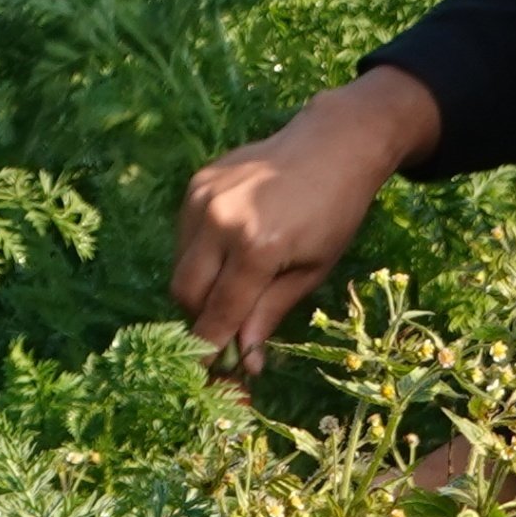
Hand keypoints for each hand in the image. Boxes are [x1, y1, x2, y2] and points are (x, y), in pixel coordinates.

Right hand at [171, 68, 441, 375]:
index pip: (218, 313)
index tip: (209, 373)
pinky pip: (184, 237)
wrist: (333, 143)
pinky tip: (231, 250)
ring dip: (200, 288)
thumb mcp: (312, 270)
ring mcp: (202, 198)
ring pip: (180, 266)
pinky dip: (200, 255)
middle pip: (186, 293)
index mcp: (257, 247)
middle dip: (201, 319)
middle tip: (227, 328)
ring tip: (236, 285)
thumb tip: (244, 361)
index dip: (211, 348)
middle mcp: (220, 220)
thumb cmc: (335, 212)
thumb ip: (269, 313)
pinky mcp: (196, 183)